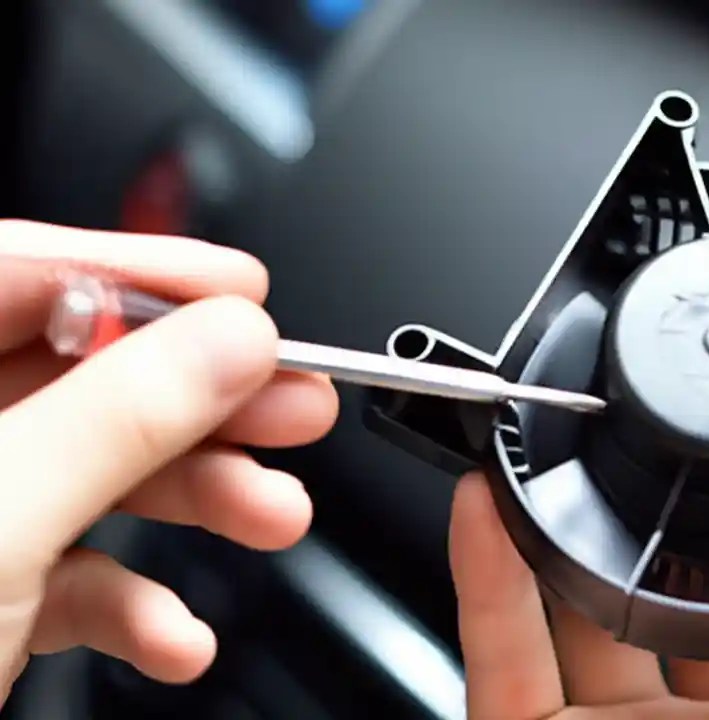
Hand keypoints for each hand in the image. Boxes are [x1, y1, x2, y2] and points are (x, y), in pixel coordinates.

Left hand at [0, 221, 337, 702]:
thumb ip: (122, 416)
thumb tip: (228, 339)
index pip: (19, 273)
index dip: (143, 273)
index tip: (244, 296)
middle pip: (79, 379)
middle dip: (201, 401)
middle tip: (292, 402)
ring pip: (92, 477)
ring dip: (197, 504)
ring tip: (272, 515)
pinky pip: (74, 574)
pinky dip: (137, 605)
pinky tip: (172, 637)